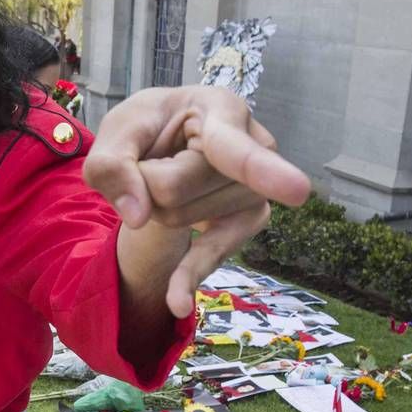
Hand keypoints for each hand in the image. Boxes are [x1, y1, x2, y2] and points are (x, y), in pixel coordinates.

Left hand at [84, 86, 310, 315]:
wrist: (165, 142)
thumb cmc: (148, 129)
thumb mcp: (116, 132)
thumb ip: (111, 163)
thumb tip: (138, 216)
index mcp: (221, 110)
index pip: (234, 150)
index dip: (265, 171)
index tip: (299, 192)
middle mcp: (255, 146)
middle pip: (176, 190)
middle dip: (148, 185)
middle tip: (157, 159)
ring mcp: (258, 187)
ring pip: (184, 220)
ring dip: (160, 209)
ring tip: (173, 177)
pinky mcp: (251, 220)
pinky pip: (211, 254)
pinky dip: (187, 276)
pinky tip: (177, 302)